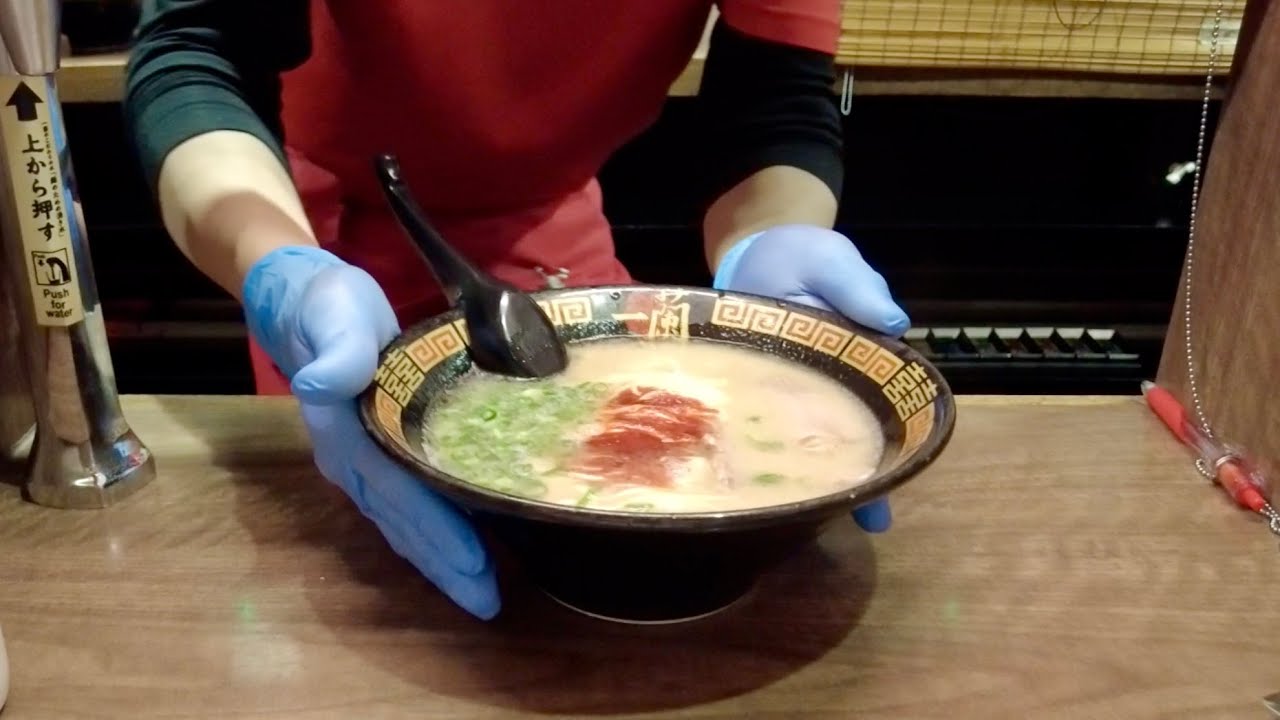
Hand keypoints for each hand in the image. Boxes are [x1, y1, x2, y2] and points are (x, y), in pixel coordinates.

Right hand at [242, 247, 498, 617]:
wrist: (299, 299)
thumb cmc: (326, 304)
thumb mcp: (335, 313)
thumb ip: (336, 349)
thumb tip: (320, 384)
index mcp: (348, 433)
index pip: (401, 493)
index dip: (438, 532)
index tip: (475, 566)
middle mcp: (351, 459)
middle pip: (404, 523)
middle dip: (445, 565)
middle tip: (487, 604)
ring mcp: (359, 461)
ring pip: (403, 523)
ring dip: (439, 559)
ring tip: (478, 593)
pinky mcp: (373, 453)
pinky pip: (404, 505)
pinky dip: (432, 533)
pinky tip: (459, 548)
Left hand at [712, 224, 909, 533]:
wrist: (753, 254)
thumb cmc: (803, 257)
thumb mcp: (833, 261)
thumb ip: (859, 287)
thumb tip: (892, 323)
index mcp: (863, 360)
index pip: (891, 404)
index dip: (897, 440)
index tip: (899, 471)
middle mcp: (834, 386)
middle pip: (856, 436)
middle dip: (865, 478)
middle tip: (871, 520)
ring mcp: (795, 396)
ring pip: (810, 445)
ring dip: (816, 480)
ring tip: (819, 520)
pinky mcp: (759, 397)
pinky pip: (764, 430)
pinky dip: (762, 457)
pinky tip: (759, 489)